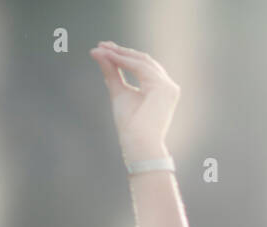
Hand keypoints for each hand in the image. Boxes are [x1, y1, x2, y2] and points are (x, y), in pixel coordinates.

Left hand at [89, 41, 179, 162]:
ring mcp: (168, 86)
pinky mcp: (163, 87)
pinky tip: (109, 57)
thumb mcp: (119, 92)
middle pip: (144, 61)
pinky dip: (124, 60)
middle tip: (101, 45)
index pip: (143, 66)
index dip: (124, 56)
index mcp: (161, 89)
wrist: (139, 141)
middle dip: (121, 52)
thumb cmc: (131, 124)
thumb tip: (97, 53)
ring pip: (142, 61)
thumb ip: (111, 72)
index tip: (104, 49)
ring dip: (120, 54)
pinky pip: (140, 67)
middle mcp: (168, 86)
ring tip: (102, 49)